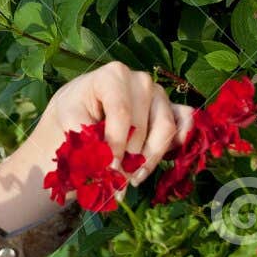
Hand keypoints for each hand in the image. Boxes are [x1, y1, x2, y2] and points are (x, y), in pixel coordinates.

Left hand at [49, 63, 196, 186]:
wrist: (84, 105)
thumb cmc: (75, 110)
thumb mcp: (70, 119)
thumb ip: (86, 140)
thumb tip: (107, 168)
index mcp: (113, 76)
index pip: (121, 113)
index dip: (115, 145)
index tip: (108, 170)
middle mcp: (141, 81)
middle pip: (142, 126)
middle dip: (129, 158)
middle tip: (115, 180)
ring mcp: (160, 94)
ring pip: (165, 130)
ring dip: (149, 159)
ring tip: (131, 178)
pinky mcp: (173, 107)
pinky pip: (185, 124)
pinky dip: (176, 145)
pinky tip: (156, 162)